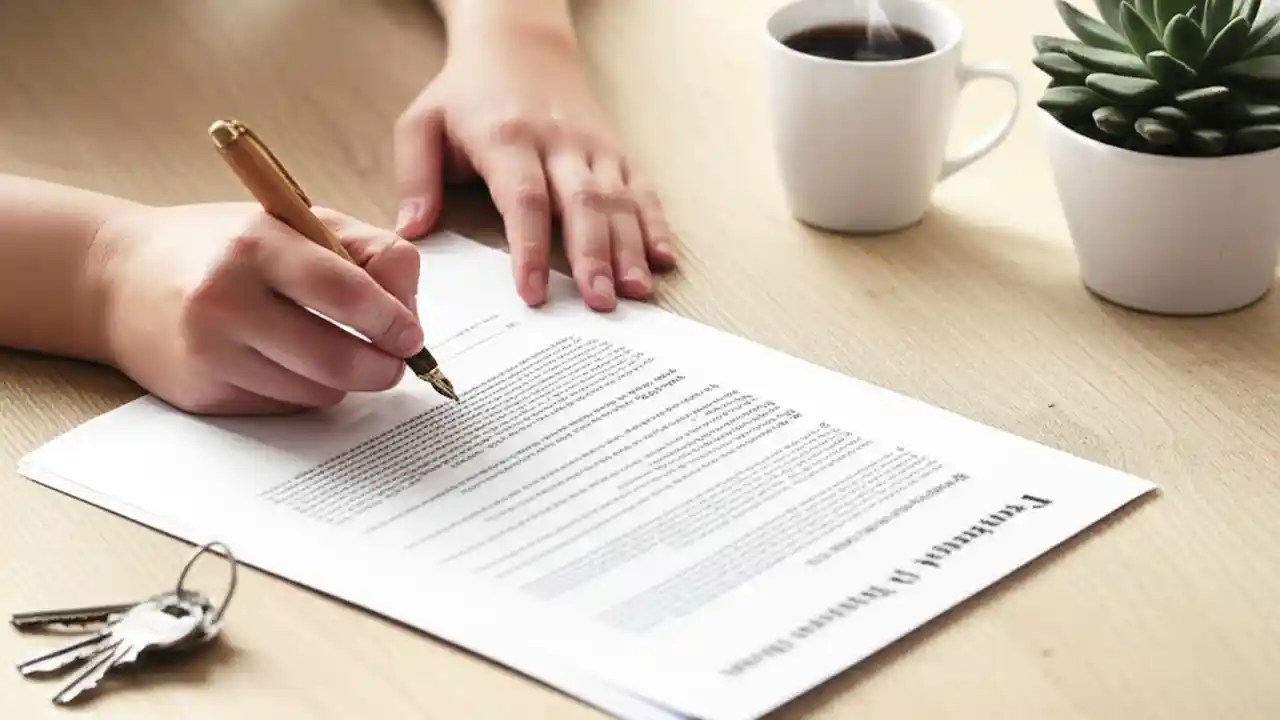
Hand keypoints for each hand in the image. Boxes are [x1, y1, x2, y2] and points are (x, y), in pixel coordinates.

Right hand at [90, 203, 422, 414]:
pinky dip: (305, 392)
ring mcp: (210, 353)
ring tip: (335, 351)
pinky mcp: (202, 394)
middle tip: (394, 363)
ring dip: (344, 381)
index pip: (346, 291)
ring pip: (317, 392)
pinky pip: (286, 407)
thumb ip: (364, 249)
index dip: (392, 319)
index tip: (411, 335)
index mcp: (255, 244)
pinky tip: (288, 364)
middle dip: (382, 368)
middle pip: (337, 358)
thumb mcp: (293, 222)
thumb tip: (408, 312)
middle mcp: (225, 299)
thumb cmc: (223, 247)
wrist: (119, 278)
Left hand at [393, 26, 676, 311]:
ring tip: (634, 292)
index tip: (533, 293)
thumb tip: (412, 231)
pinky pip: (642, 189)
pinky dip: (655, 225)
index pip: (524, 198)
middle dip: (593, 257)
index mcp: (507, 136)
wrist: (519, 42)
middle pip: (582, 203)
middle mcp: (558, 142)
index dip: (529, 248)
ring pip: (618, 201)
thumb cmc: (466, 93)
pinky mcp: (615, 152)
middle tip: (599, 303)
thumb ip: (414, 178)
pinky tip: (661, 259)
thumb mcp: (423, 124)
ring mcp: (593, 147)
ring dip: (629, 249)